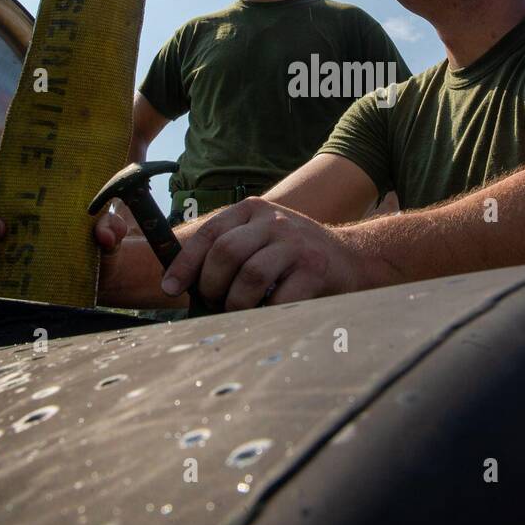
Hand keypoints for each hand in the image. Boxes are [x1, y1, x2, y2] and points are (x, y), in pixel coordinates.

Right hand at [0, 170, 126, 292]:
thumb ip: (111, 226)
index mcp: (33, 204)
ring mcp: (8, 253)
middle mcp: (14, 226)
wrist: (106, 277)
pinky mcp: (8, 280)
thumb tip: (103, 234)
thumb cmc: (101, 241)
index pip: (3, 186)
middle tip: (0, 229)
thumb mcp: (110, 230)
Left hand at [160, 196, 368, 310]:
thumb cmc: (295, 255)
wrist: (353, 258)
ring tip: (238, 310)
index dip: (185, 265)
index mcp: (253, 210)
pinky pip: (277, 299)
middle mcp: (273, 221)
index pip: (209, 235)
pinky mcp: (314, 268)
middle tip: (213, 303)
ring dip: (236, 303)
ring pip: (248, 277)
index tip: (171, 288)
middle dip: (211, 286)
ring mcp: (295, 243)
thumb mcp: (262, 237)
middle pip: (225, 254)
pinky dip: (264, 314)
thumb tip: (182, 281)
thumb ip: (230, 248)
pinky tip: (266, 314)